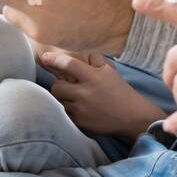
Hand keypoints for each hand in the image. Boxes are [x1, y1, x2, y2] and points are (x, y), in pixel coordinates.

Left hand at [40, 51, 165, 140]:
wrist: (132, 117)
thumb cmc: (121, 92)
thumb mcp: (110, 72)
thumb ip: (94, 61)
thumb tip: (81, 53)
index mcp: (94, 77)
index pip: (70, 65)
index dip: (55, 60)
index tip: (44, 57)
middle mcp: (85, 93)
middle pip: (57, 87)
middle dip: (59, 85)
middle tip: (66, 86)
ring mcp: (81, 110)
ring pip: (59, 101)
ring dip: (64, 98)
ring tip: (74, 97)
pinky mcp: (80, 123)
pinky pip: (65, 113)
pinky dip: (69, 110)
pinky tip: (79, 108)